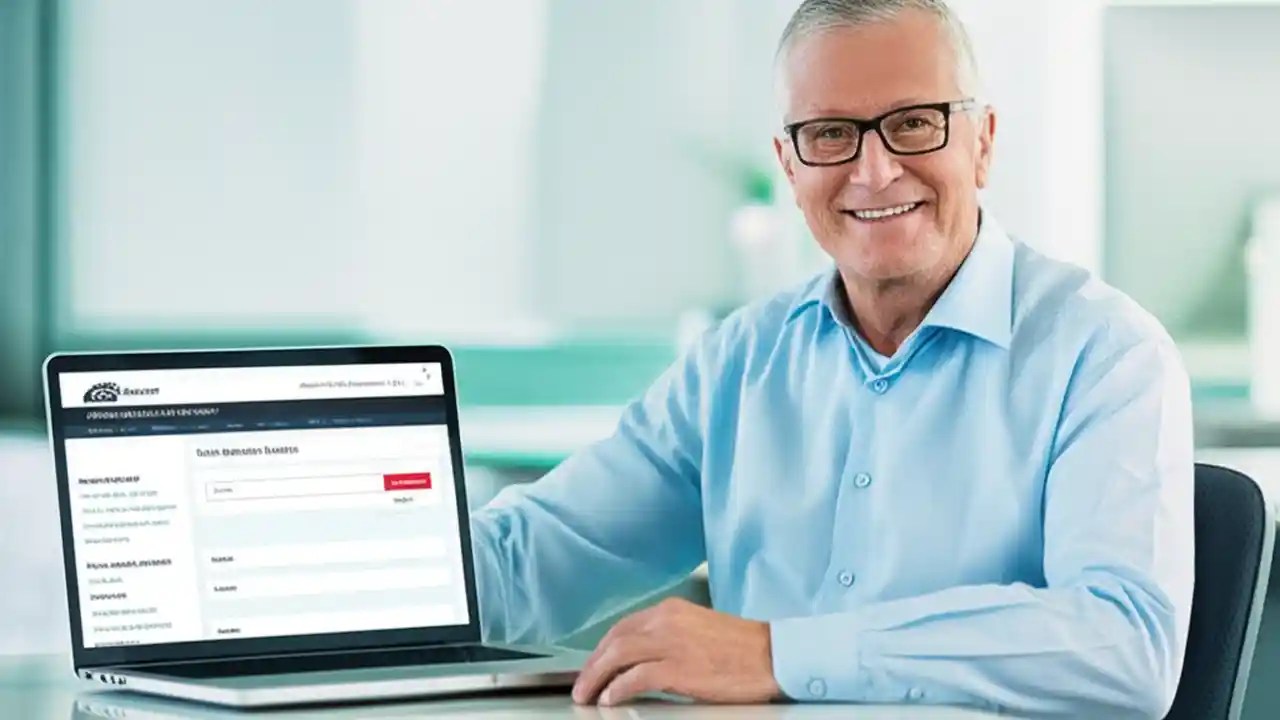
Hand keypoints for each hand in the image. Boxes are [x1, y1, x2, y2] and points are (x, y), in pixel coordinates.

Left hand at [571, 597, 782, 705]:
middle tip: (582, 684)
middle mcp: (667, 621)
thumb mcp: (700, 630)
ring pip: (618, 656)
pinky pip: (636, 678)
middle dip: (593, 664)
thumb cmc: (743, 648)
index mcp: (672, 611)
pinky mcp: (679, 668)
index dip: (603, 648)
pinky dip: (617, 688)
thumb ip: (670, 638)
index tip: (594, 665)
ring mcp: (672, 644)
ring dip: (596, 677)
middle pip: (615, 640)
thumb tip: (643, 659)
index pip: (624, 627)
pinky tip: (610, 698)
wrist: (773, 656)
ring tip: (587, 694)